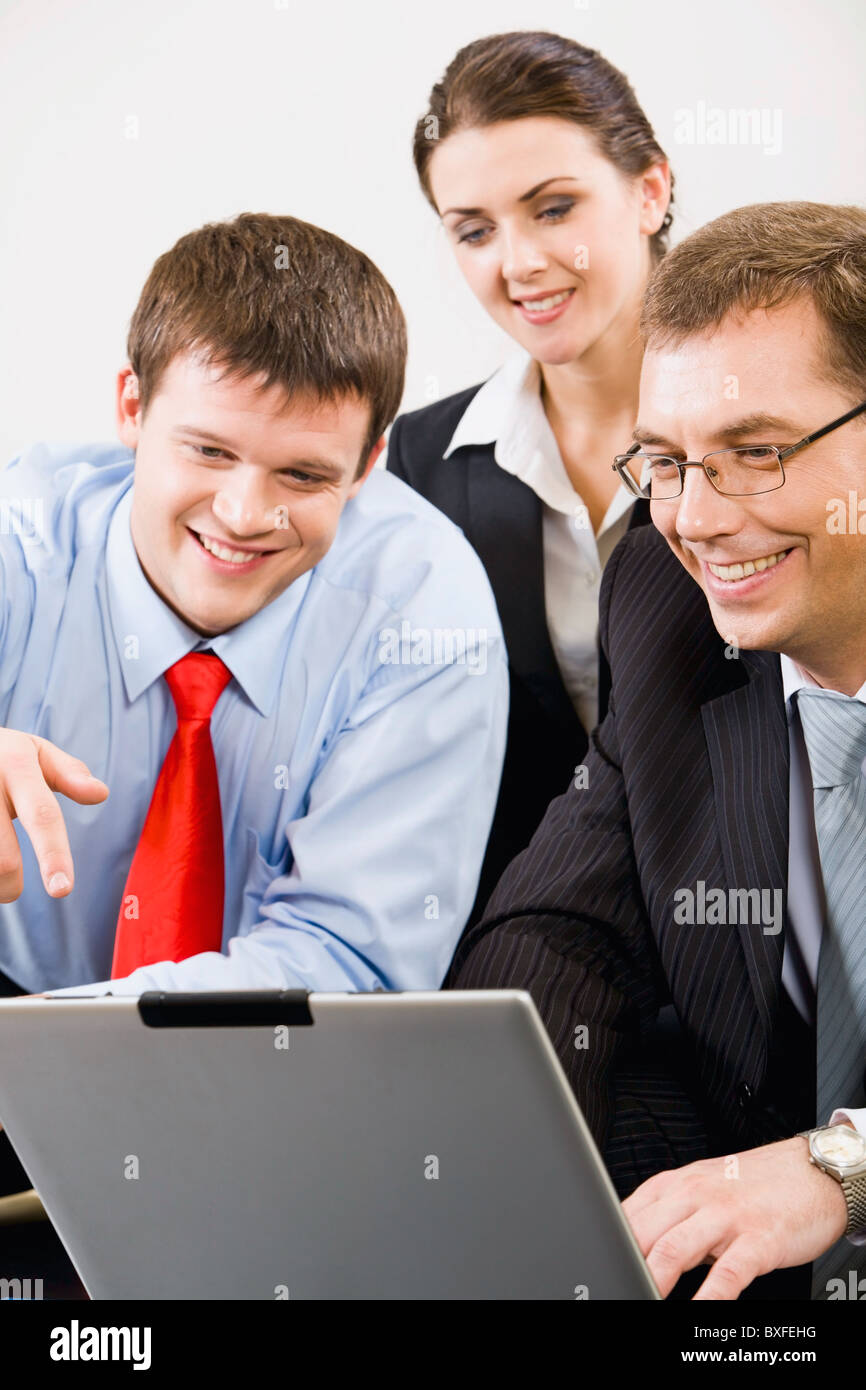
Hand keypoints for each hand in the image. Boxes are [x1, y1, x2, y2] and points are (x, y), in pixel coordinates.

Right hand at [0, 729, 108, 901]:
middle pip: (3, 859)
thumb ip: (67, 773)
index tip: (62, 890)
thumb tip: (101, 793)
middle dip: (11, 886)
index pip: (41, 816)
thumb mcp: (33, 751)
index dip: (53, 856)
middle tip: (13, 888)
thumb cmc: (1, 755)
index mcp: (15, 764)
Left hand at [622, 1135, 848, 1298]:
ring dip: (654, 1279)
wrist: (812, 1171)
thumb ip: (668, 1214)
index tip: (602, 1267)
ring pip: (675, 1248)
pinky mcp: (759, 1239)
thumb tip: (630, 1246)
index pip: (627, 1215)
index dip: (609, 1245)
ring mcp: (726, 1216)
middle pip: (642, 1232)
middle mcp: (695, 1196)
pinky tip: (699, 1311)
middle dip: (624, 1265)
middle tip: (617, 1285)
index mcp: (675, 1185)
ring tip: (643, 1299)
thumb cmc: (754, 1185)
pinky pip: (728, 1272)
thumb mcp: (702, 1188)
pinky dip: (710, 1297)